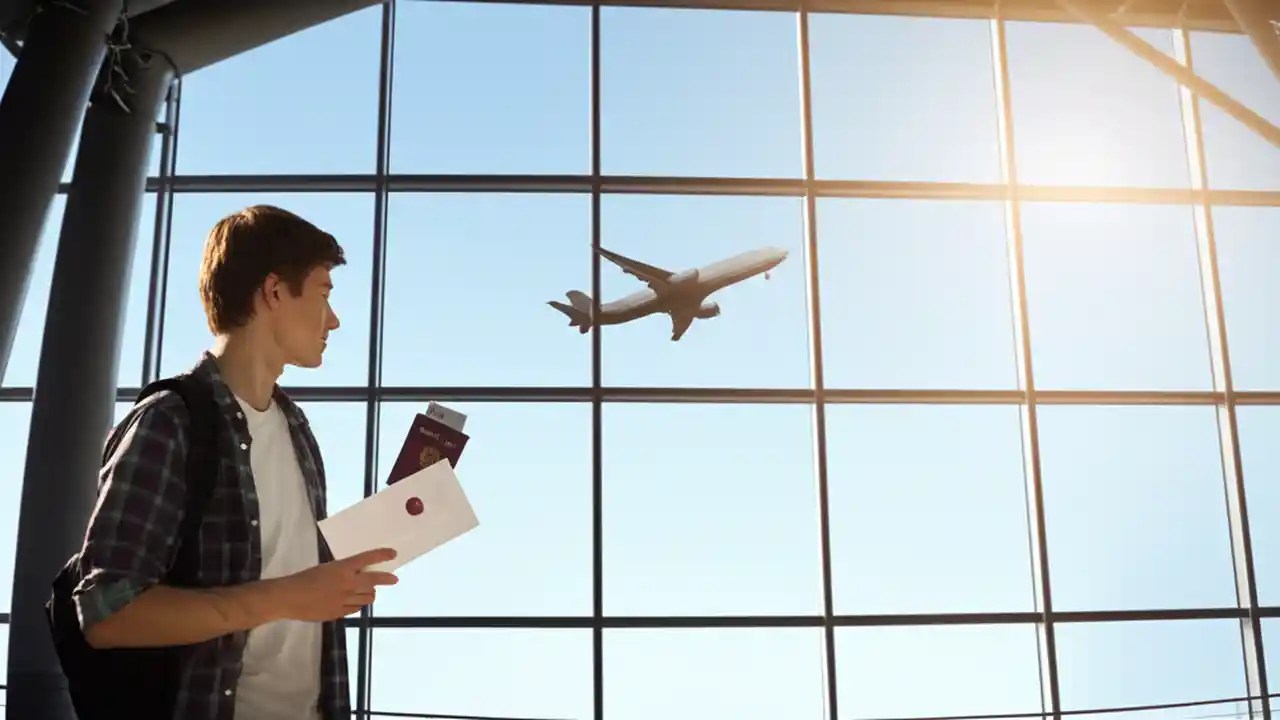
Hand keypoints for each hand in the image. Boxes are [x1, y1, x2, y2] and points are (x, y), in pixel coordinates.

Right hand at [273, 548, 399, 621]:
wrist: (289, 598)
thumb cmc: (304, 579)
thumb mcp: (326, 568)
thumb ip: (342, 571)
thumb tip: (355, 574)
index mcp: (342, 568)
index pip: (367, 559)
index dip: (382, 555)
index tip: (393, 554)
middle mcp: (347, 584)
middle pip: (374, 581)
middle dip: (386, 579)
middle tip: (393, 579)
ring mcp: (344, 600)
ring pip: (368, 597)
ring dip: (371, 592)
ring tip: (370, 591)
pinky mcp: (339, 613)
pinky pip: (356, 608)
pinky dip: (359, 604)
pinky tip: (356, 602)